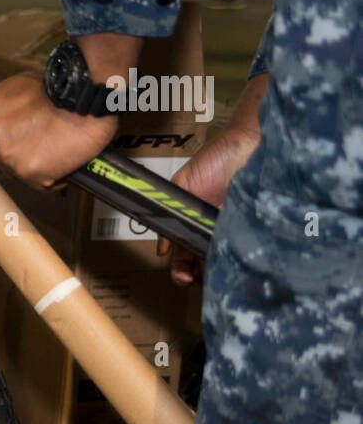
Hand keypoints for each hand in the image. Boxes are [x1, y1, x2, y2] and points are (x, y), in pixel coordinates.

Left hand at [0, 72, 119, 188]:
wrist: (85, 97)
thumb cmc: (58, 88)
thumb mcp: (19, 86)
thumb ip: (4, 109)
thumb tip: (5, 122)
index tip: (9, 145)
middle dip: (16, 155)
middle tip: (39, 144)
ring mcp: (7, 156)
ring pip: (17, 174)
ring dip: (35, 166)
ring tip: (55, 148)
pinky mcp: (28, 173)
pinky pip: (40, 183)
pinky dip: (53, 177)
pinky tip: (64, 159)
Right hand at [158, 75, 265, 284]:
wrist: (252, 142)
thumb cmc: (219, 157)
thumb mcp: (185, 182)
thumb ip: (170, 208)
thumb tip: (163, 246)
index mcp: (196, 220)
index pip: (185, 252)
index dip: (182, 268)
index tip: (184, 277)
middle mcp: (217, 228)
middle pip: (206, 261)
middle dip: (199, 276)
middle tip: (198, 280)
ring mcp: (239, 229)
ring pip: (228, 259)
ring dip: (220, 271)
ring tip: (216, 275)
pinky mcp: (259, 227)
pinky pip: (252, 248)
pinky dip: (246, 258)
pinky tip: (239, 263)